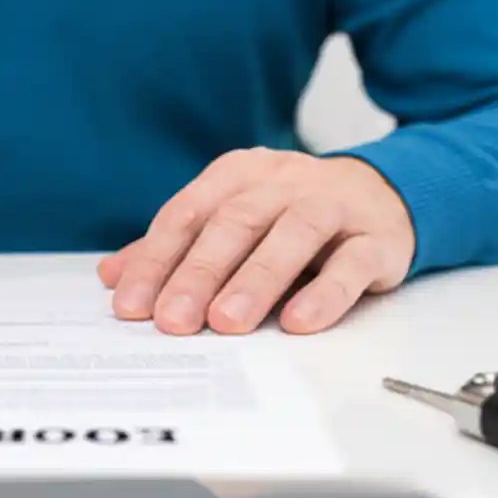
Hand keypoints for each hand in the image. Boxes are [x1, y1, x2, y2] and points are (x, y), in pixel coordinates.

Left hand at [98, 148, 414, 334]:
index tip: (130, 306)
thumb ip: (176, 248)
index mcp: (238, 175)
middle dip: (199, 273)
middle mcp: (283, 182)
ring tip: (226, 323)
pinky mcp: (377, 237)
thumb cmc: (292, 215)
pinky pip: (353, 262)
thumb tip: (113, 276)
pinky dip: (326, 292)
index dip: (156, 260)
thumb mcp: (231, 221)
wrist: (384, 196)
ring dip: (256, 278)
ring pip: (292, 233)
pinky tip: (300, 321)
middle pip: (235, 222)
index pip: (187, 215)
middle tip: (173, 321)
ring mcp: (334, 205)